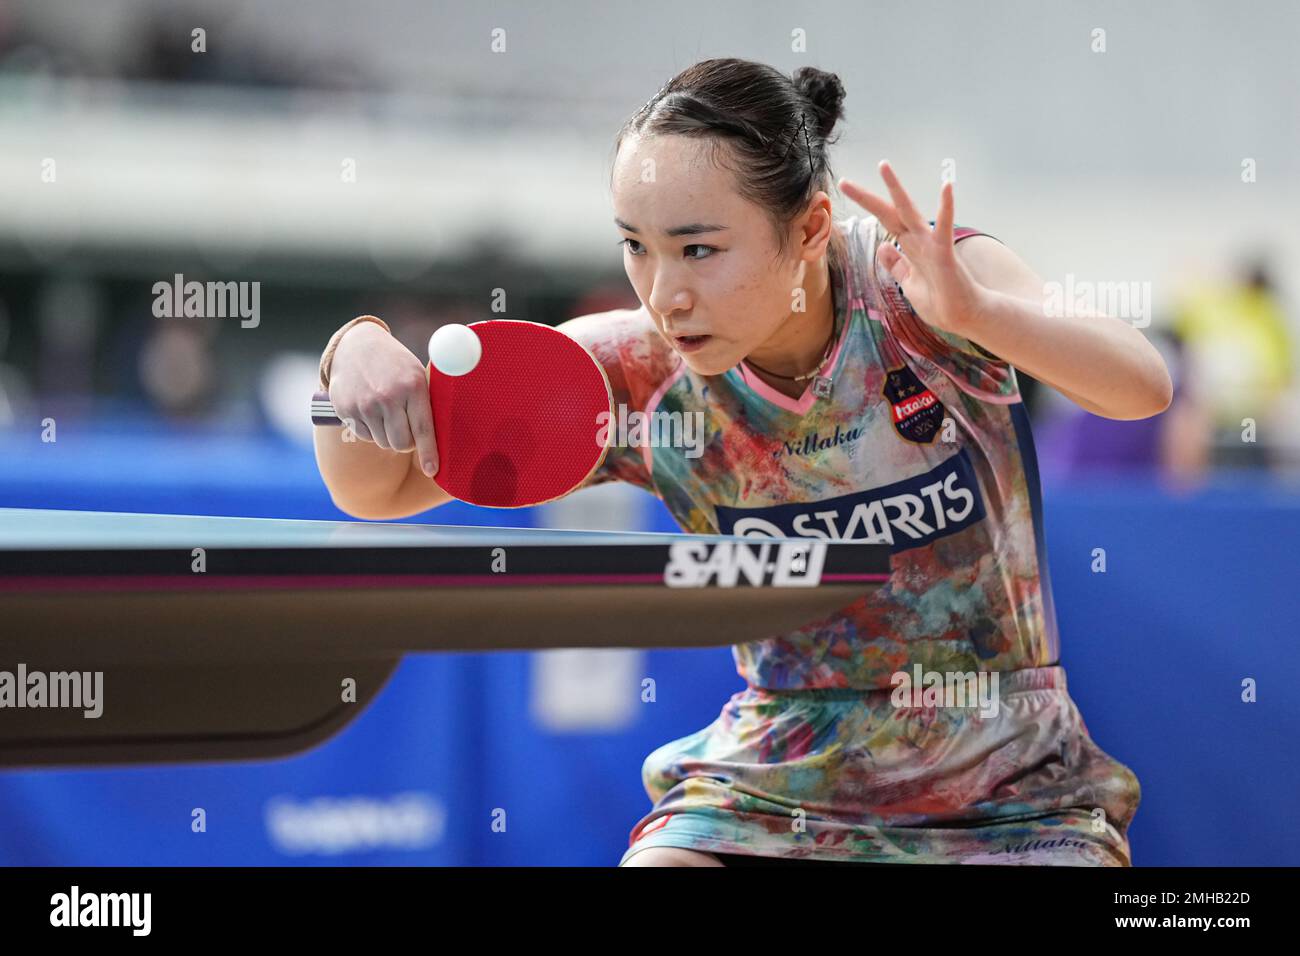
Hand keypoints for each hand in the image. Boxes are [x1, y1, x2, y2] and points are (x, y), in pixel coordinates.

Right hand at [327, 320, 438, 476]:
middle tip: (406, 430)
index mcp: (413, 386)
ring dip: (388, 436)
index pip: (423, 429)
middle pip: (401, 443)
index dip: (429, 453)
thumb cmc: (396, 366)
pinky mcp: (346, 409)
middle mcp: (388, 396)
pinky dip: (370, 430)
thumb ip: (426, 404)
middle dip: (407, 443)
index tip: (433, 471)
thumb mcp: (416, 374)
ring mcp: (365, 404)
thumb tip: (443, 438)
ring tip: (387, 413)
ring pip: (383, 442)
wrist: (356, 346)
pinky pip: (365, 436)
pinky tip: (370, 410)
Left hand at [839, 161, 985, 334]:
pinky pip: (944, 228)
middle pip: (888, 212)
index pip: (884, 221)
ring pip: (909, 211)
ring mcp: (931, 244)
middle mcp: (918, 240)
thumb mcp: (908, 283)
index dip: (866, 207)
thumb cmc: (940, 301)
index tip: (846, 192)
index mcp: (909, 246)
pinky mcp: (945, 253)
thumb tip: (882, 247)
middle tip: (844, 181)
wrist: (964, 316)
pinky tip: (947, 187)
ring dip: (896, 189)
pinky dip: (946, 207)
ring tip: (883, 167)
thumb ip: (897, 265)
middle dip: (867, 197)